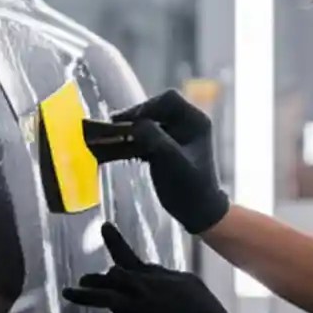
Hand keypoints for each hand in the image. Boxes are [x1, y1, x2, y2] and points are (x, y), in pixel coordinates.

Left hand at [62, 222, 252, 312]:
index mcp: (182, 280)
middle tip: (102, 259)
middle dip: (116, 264)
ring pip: (115, 276)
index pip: (154, 272)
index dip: (141, 276)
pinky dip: (82, 294)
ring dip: (95, 280)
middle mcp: (163, 279)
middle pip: (134, 266)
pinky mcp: (134, 308)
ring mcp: (148, 291)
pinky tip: (68, 292)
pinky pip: (102, 296)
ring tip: (80, 281)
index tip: (131, 277)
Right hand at [86, 90, 229, 233]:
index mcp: (195, 121)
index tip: (130, 121)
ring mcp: (177, 134)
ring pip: (150, 121)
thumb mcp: (173, 162)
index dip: (147, 106)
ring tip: (114, 135)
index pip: (169, 100)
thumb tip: (134, 124)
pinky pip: (147, 134)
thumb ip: (154, 139)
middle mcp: (188, 123)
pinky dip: (134, 138)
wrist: (198, 212)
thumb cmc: (190, 188)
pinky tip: (121, 146)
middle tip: (115, 126)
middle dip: (136, 116)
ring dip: (132, 127)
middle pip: (157, 108)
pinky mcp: (167, 145)